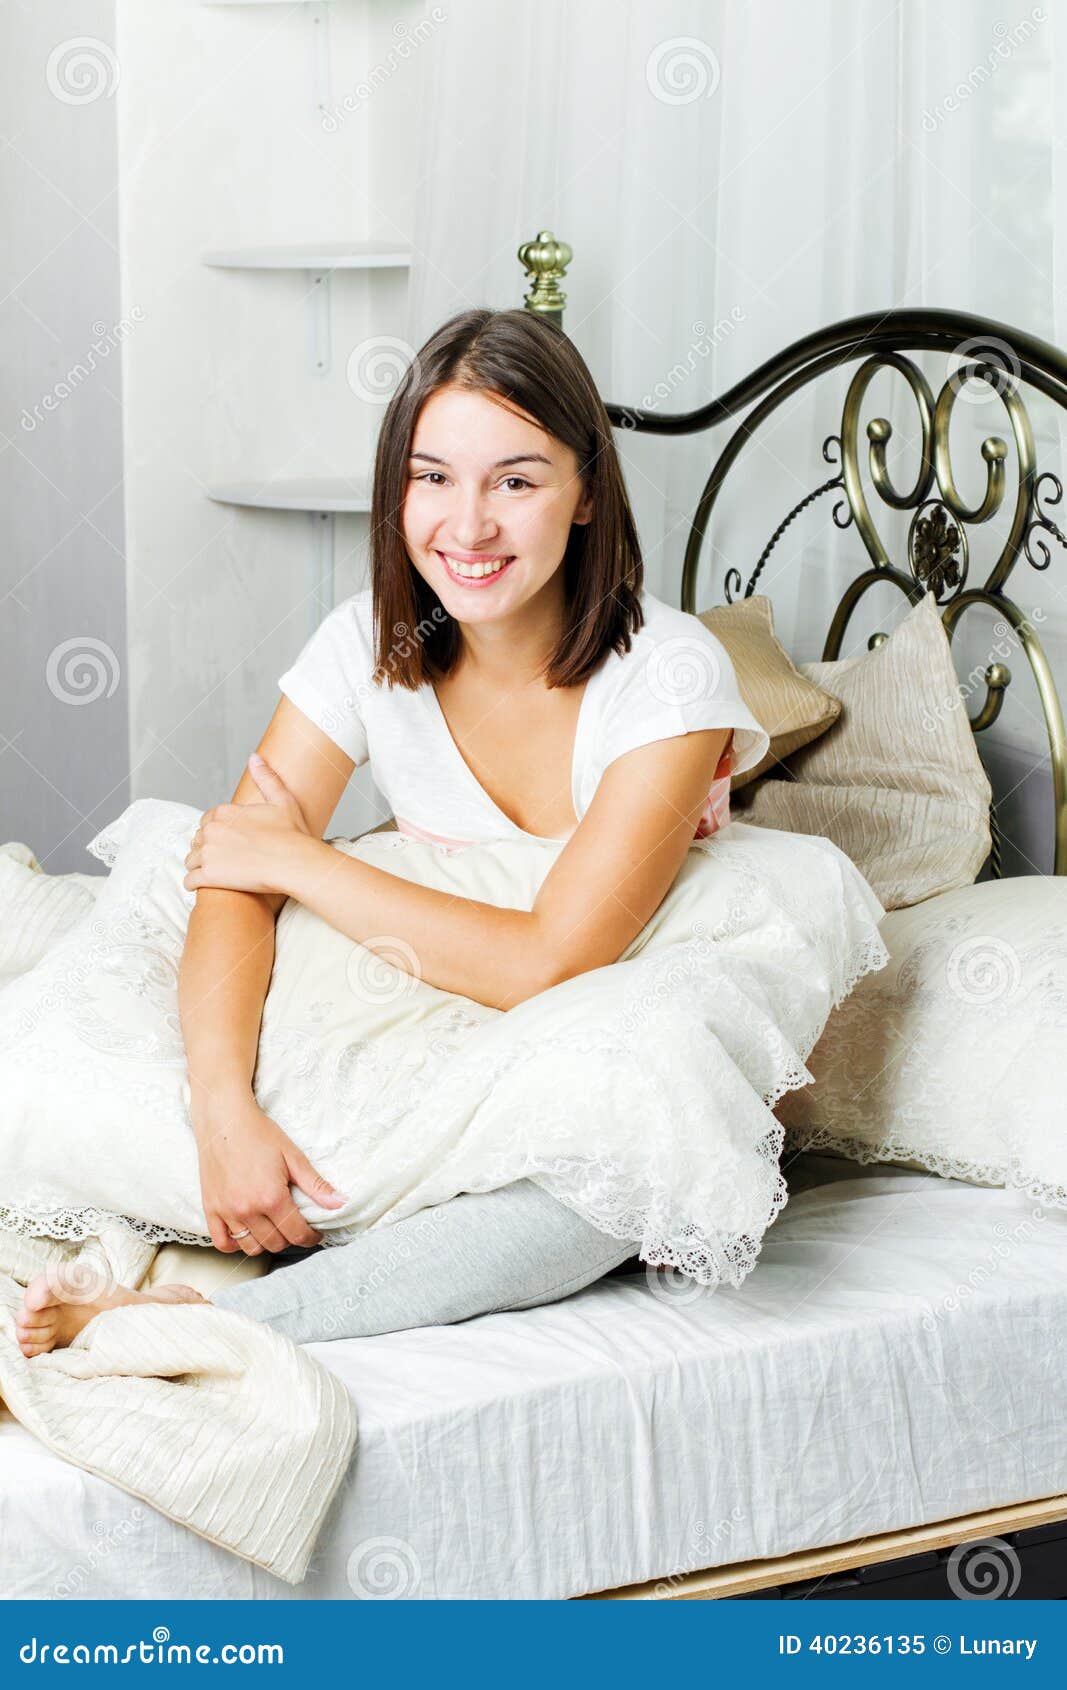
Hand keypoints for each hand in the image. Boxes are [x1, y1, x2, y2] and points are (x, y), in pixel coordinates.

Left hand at [184, 754, 312, 896]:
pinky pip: (189, 880)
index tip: (226, 841)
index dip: (215, 831)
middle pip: (197, 840)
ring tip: (212, 873)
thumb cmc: (292, 834)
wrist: (294, 863)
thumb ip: (266, 778)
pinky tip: (202, 886)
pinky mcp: (209, 876)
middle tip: (221, 859)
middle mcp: (212, 830)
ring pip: (190, 860)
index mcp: (225, 812)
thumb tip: (254, 757)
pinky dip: (194, 884)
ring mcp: (208, 853)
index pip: (206, 821)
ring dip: (198, 866)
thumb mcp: (282, 800)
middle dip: (205, 849)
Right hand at [193, 1093, 348, 1254]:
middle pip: (275, 1243)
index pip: (296, 1234)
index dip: (310, 1237)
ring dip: (266, 1242)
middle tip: (295, 1225)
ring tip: (273, 1228)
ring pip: (251, 1247)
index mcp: (271, 1197)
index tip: (314, 1234)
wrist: (224, 1120)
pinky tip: (247, 1233)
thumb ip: (315, 1184)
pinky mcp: (211, 1208)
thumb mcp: (293, 1156)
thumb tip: (339, 1203)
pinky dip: (236, 1244)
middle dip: (290, 1238)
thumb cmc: (259, 1134)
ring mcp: (227, 1211)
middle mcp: (247, 1209)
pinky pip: (223, 1242)